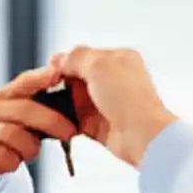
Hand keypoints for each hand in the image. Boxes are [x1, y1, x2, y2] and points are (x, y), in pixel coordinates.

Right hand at [0, 68, 77, 192]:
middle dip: (53, 121)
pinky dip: (11, 164)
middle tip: (70, 132)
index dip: (41, 77)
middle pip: (26, 110)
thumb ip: (23, 119)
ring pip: (17, 135)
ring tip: (23, 156)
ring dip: (29, 150)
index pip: (21, 83)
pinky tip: (3, 165)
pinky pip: (4, 157)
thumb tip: (60, 119)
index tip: (60, 73)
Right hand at [50, 46, 176, 167]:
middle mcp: (115, 81)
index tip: (51, 71)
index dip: (66, 63)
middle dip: (64, 85)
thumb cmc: (131, 100)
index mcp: (119, 59)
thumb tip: (60, 59)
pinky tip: (61, 121)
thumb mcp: (99, 65)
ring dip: (65, 104)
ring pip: (77, 101)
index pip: (85, 56)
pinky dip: (69, 121)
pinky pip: (79, 121)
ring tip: (54, 106)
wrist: (142, 136)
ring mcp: (109, 104)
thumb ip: (76, 57)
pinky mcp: (103, 125)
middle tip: (51, 89)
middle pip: (79, 79)